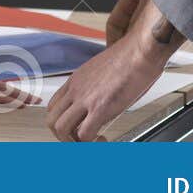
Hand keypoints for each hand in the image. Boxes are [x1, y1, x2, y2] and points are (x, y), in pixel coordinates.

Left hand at [48, 1, 181, 140]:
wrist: (141, 49)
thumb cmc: (130, 57)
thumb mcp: (103, 71)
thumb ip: (97, 86)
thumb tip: (103, 99)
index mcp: (76, 80)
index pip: (54, 106)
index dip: (63, 121)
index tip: (76, 128)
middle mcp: (76, 89)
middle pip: (51, 120)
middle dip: (63, 137)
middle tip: (81, 141)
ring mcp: (86, 98)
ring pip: (60, 129)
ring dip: (73, 142)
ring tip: (91, 143)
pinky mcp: (101, 107)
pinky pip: (85, 134)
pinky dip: (92, 143)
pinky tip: (104, 140)